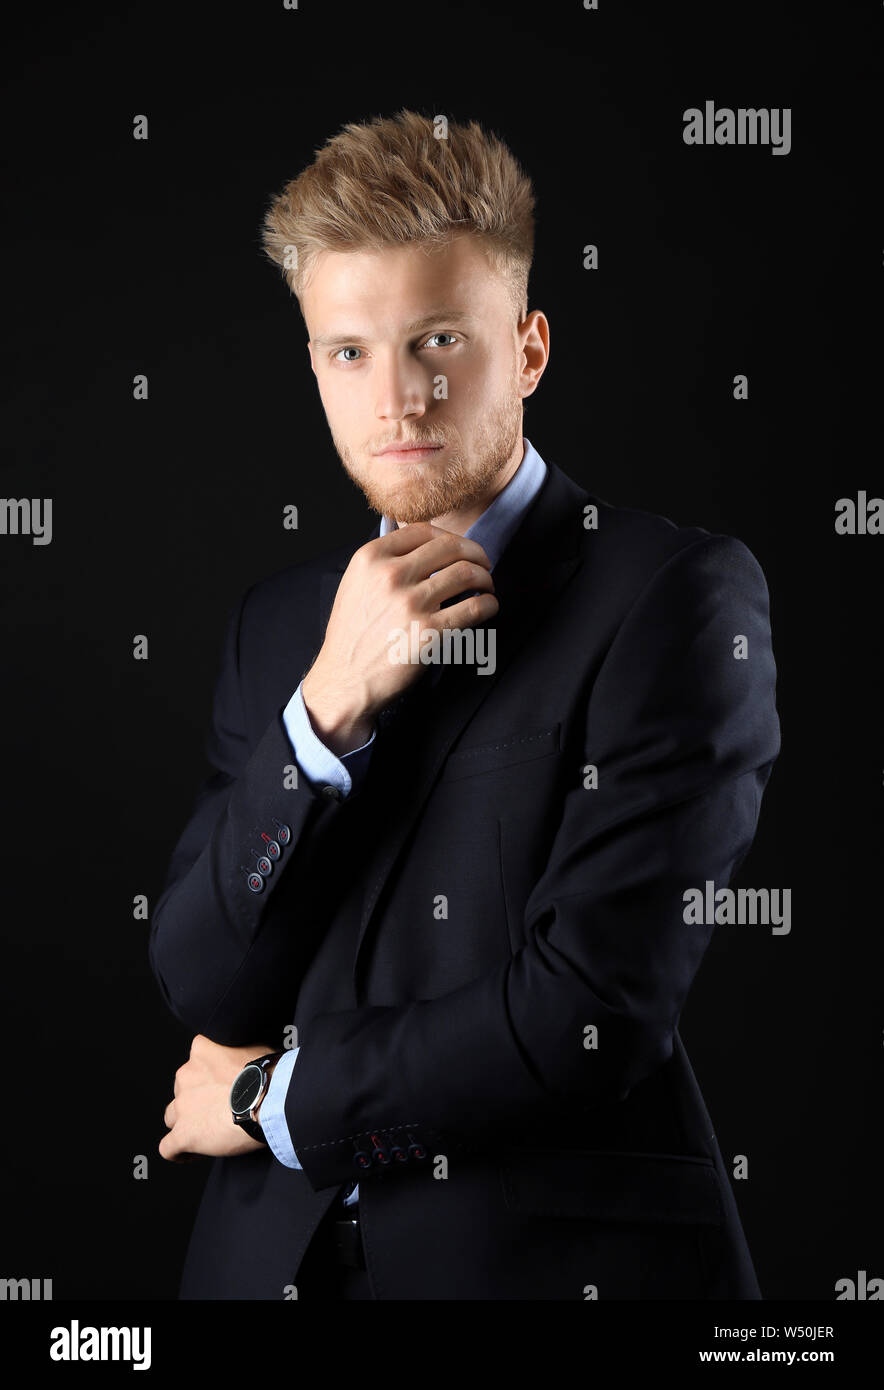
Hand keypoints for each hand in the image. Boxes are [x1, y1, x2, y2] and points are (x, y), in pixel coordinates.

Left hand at [159, 1034, 276, 1162]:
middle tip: (219, 1111)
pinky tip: (191, 1154)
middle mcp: (186, 1075)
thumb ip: (238, 1053)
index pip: (194, 1063)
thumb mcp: (254, 1048)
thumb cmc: (268, 1074)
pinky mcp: (184, 1134)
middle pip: (182, 1091)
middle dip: (196, 1102)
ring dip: (186, 1124)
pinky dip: (178, 1152)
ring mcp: (182, 1106)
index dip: (206, 1078)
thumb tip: (245, 1061)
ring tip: (207, 1134)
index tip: (219, 1088)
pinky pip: (169, 1148)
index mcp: (202, 1050)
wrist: (268, 1099)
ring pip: (172, 1117)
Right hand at [302, 523, 498, 754]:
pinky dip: (489, 604)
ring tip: (486, 586)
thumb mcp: (355, 584)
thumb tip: (418, 542)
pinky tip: (488, 606)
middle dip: (475, 553)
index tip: (460, 548)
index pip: (423, 531)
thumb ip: (382, 561)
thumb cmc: (352, 635)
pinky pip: (475, 607)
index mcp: (371, 558)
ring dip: (485, 578)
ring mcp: (411, 603)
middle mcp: (390, 576)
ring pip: (467, 573)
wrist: (346, 680)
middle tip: (483, 564)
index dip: (449, 536)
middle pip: (450, 547)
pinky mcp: (429, 632)